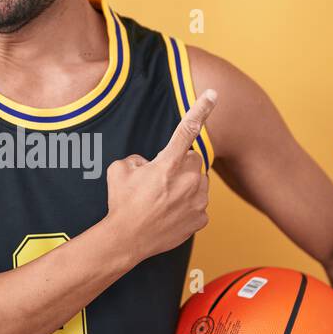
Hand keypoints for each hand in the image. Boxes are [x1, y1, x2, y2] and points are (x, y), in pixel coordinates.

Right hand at [104, 88, 216, 263]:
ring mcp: (196, 201)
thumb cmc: (121, 204)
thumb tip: (147, 163)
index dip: (201, 109)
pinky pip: (199, 204)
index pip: (187, 130)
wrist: (126, 239)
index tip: (214, 94)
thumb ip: (137, 159)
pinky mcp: (200, 219)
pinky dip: (188, 206)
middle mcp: (186, 181)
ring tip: (163, 200)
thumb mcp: (119, 170)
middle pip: (194, 159)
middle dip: (181, 164)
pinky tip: (170, 213)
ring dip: (186, 185)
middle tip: (161, 179)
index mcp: (167, 164)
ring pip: (199, 182)